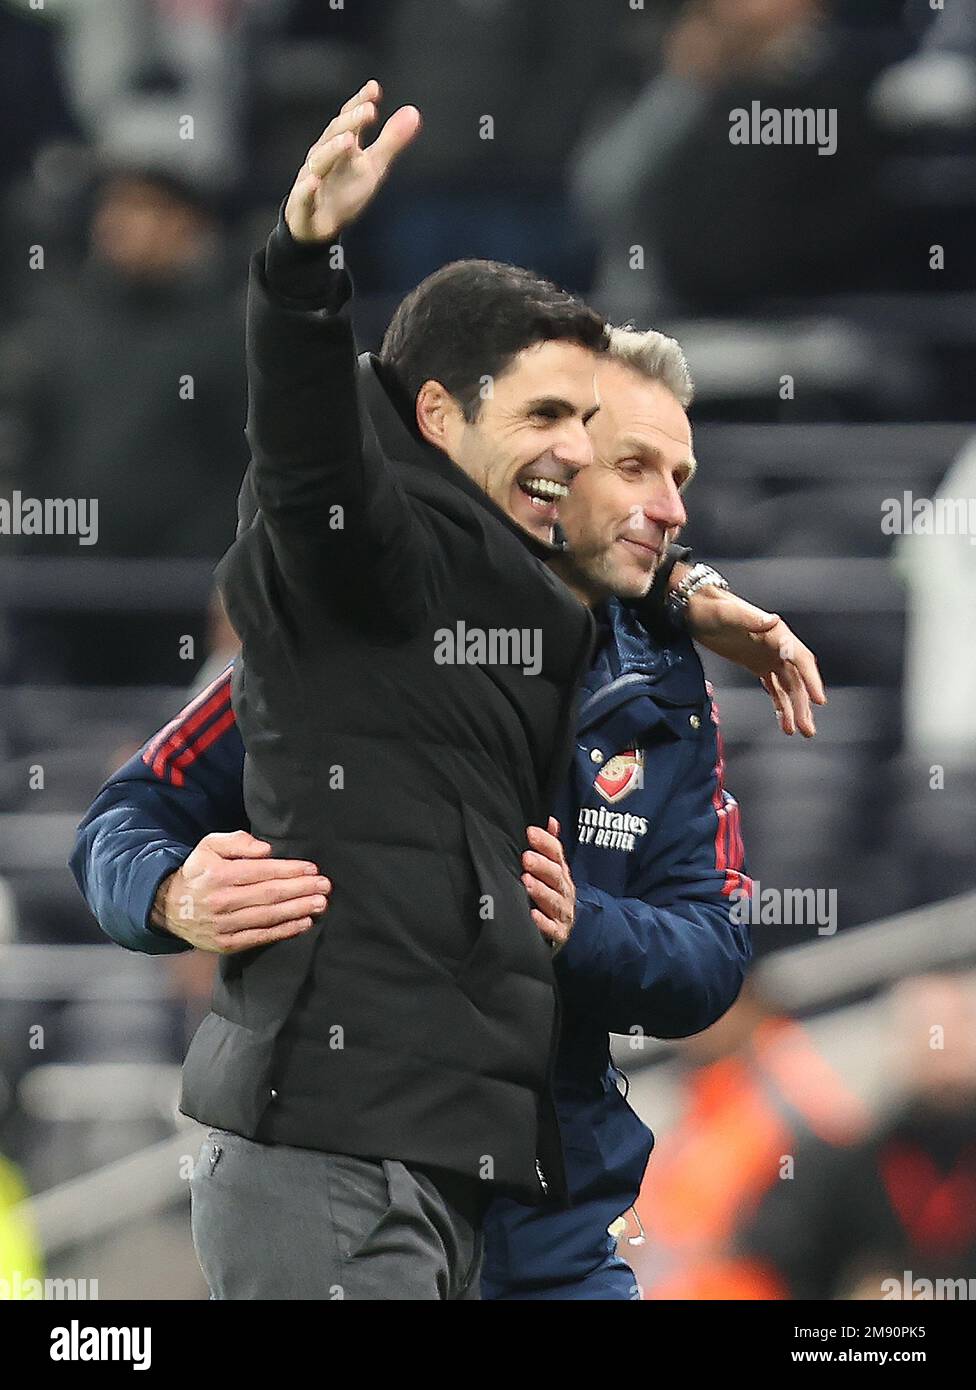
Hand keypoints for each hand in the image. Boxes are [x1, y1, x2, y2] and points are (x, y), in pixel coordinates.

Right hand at [152, 830, 330, 952]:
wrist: (168, 907)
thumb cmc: (198, 873)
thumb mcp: (209, 846)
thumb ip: (236, 842)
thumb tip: (266, 850)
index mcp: (218, 875)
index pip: (261, 871)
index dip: (289, 870)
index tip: (312, 869)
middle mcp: (221, 900)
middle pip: (269, 895)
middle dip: (301, 889)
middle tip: (325, 886)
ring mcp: (223, 925)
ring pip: (267, 916)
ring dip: (298, 910)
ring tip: (320, 904)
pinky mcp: (226, 944)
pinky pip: (259, 937)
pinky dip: (284, 931)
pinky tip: (303, 923)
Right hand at [284, 79, 421, 243]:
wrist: (318, 226)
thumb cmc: (346, 190)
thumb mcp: (373, 166)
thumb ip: (391, 141)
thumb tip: (413, 111)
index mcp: (341, 145)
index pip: (349, 120)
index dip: (360, 104)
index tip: (374, 89)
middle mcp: (323, 157)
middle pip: (334, 135)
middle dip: (351, 122)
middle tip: (369, 111)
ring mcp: (310, 179)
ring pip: (319, 162)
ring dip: (332, 149)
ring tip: (349, 140)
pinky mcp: (302, 205)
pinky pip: (303, 196)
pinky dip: (306, 189)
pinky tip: (313, 182)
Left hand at [522, 818, 574, 953]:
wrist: (573, 929)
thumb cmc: (555, 894)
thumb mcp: (556, 870)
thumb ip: (551, 847)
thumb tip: (550, 820)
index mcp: (562, 873)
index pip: (557, 854)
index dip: (545, 842)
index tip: (530, 833)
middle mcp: (565, 890)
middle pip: (555, 876)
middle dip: (541, 866)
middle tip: (526, 858)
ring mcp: (563, 912)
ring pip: (553, 901)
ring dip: (541, 891)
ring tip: (526, 882)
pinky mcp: (559, 933)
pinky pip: (552, 928)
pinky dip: (542, 922)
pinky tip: (532, 914)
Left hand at [684, 586, 826, 736]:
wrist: (696, 608)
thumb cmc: (712, 608)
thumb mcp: (727, 613)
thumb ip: (750, 619)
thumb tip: (772, 621)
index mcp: (775, 633)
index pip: (800, 659)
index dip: (811, 680)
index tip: (818, 700)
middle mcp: (777, 646)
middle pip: (797, 679)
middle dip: (803, 704)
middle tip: (808, 728)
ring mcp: (768, 657)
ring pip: (787, 687)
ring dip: (794, 709)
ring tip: (798, 731)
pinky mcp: (757, 665)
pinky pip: (774, 688)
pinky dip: (780, 706)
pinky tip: (785, 722)